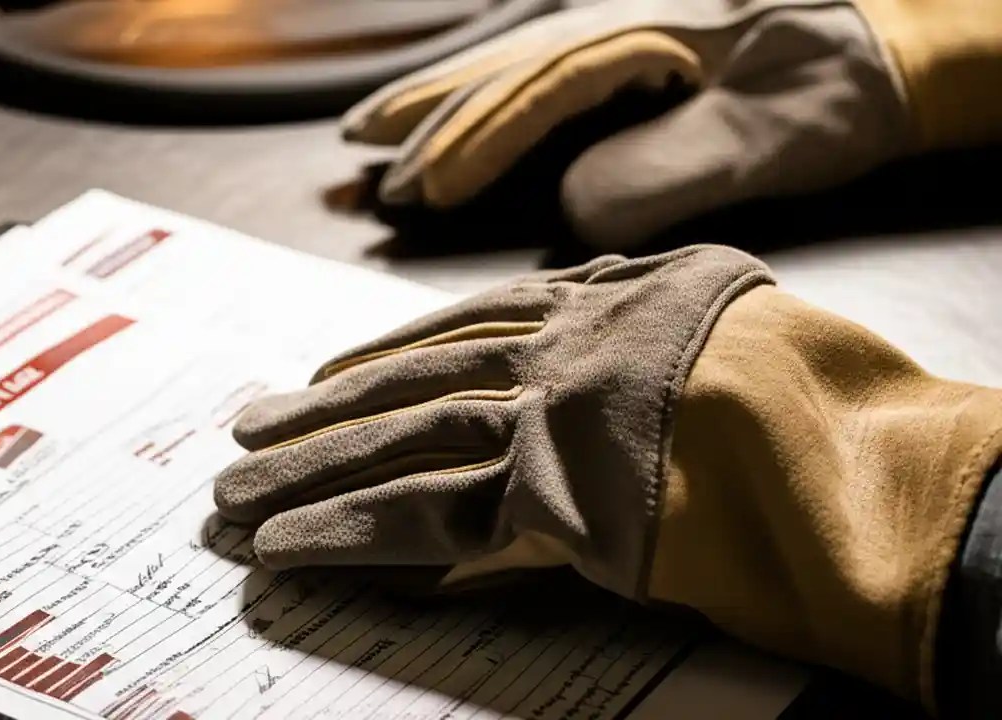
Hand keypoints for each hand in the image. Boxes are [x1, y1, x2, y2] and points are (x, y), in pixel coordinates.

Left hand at [214, 244, 1001, 707]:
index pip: (467, 325)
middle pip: (415, 376)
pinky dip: (351, 529)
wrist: (883, 473)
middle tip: (245, 429)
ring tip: (237, 493)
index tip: (326, 374)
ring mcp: (555, 412)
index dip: (385, 353)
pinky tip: (289, 543)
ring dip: (312, 469)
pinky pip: (426, 510)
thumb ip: (643, 355)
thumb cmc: (837, 419)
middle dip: (323, 410)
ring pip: (402, 438)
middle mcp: (571, 341)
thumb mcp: (736, 344)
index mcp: (616, 298)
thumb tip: (578, 399)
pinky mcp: (549, 492)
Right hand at [341, 0, 1001, 248]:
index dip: (476, 140)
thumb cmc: (840, 85)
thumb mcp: (773, 134)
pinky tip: (444, 112)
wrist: (890, 43)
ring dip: (433, 98)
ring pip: (504, 61)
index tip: (422, 191)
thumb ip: (676, 169)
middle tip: (358, 163)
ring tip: (366, 131)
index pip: (540, 88)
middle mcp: (619, 20)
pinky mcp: (624, 50)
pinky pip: (529, 70)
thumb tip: (577, 212)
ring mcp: (618, 29)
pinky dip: (475, 94)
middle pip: (500, 64)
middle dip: (426, 116)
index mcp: (649, 31)